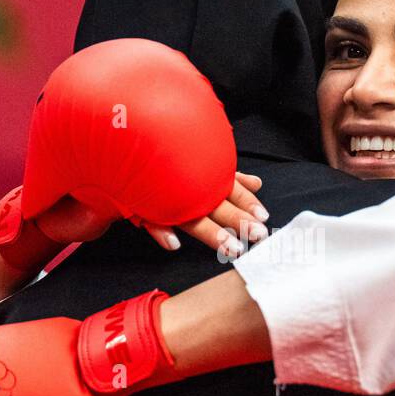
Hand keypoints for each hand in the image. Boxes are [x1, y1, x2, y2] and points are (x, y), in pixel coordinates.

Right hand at [140, 171, 268, 257]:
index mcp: (204, 177)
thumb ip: (232, 180)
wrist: (130, 147)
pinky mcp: (142, 206)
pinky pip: (151, 220)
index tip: (264, 217)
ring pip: (191, 217)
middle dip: (239, 219)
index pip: (231, 189)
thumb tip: (257, 184)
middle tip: (258, 234)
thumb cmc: (171, 161)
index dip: (248, 203)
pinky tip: (174, 245)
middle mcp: (188, 187)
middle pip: (216, 204)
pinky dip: (161, 232)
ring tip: (232, 248)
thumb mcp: (205, 167)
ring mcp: (166, 197)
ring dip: (212, 233)